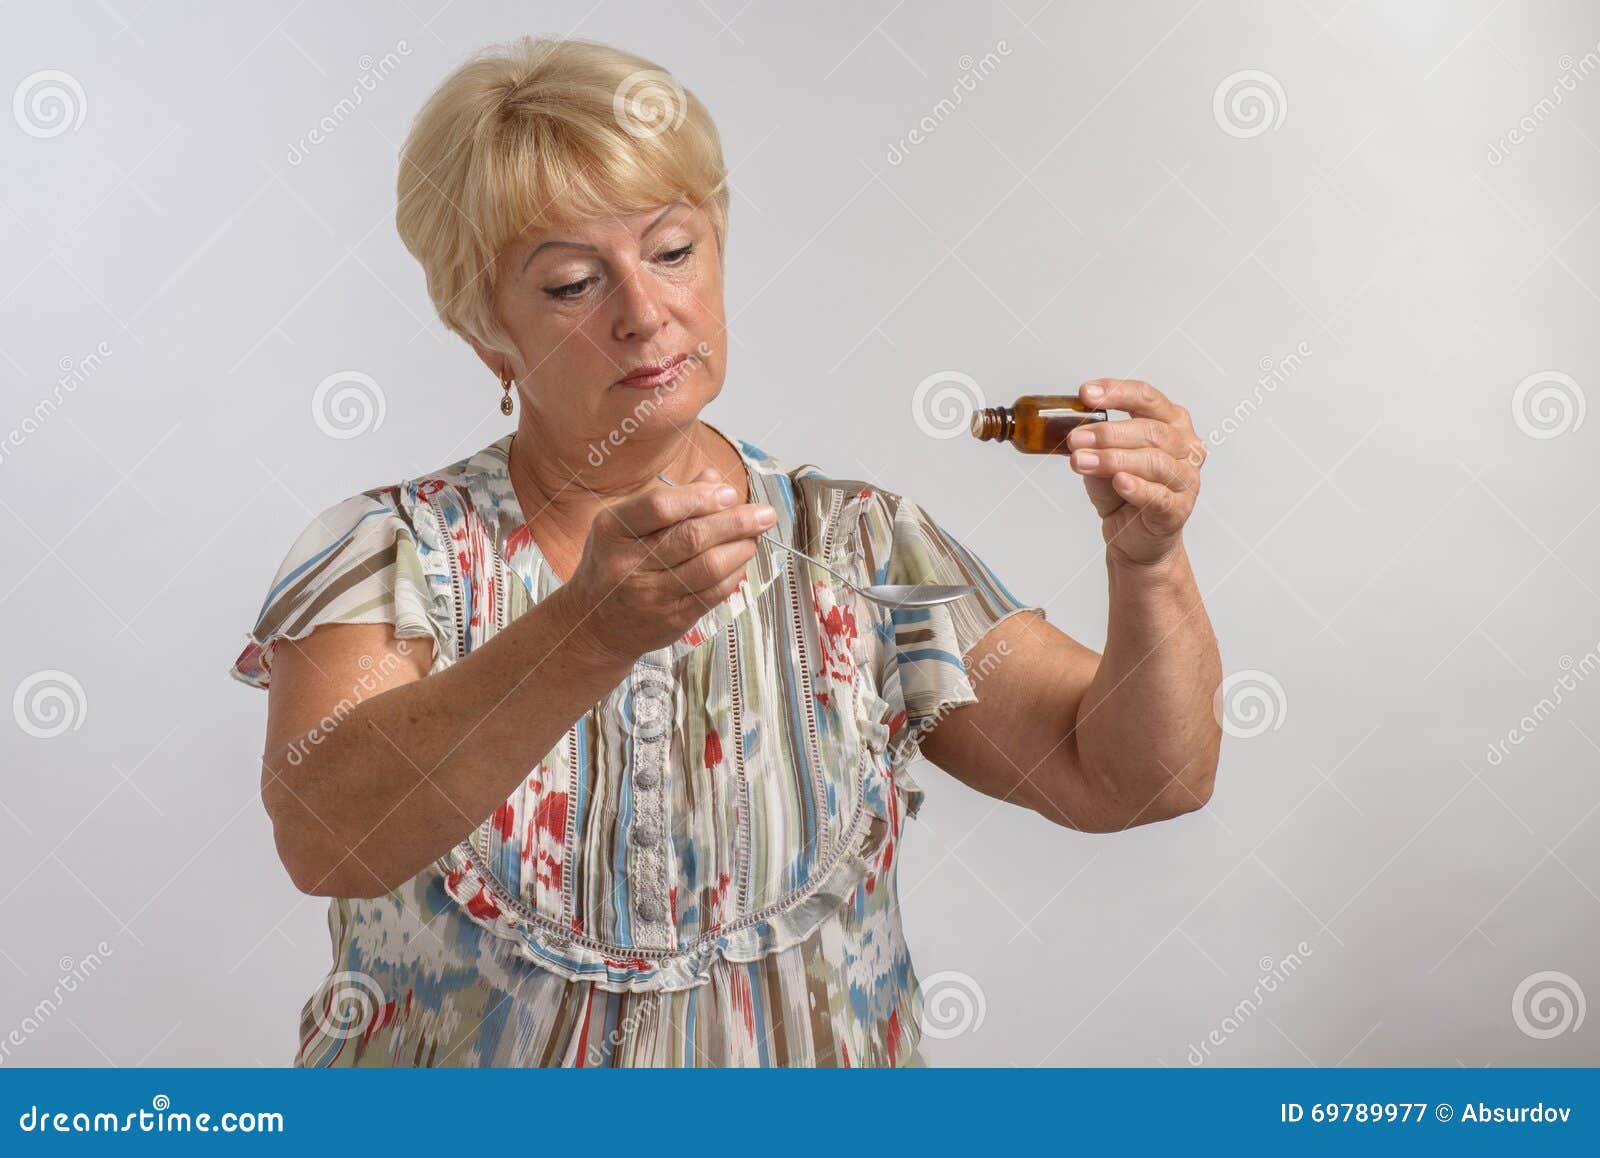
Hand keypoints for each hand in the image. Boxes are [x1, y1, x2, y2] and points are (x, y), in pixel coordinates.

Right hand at [561, 468, 777, 662]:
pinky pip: (713, 593)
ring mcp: (650, 595)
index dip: (700, 497)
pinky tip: (741, 561)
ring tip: (755, 536)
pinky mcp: (671, 619)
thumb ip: (672, 500)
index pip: (659, 507)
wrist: (595, 625)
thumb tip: (715, 478)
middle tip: (764, 514)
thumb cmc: (617, 563)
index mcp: (613, 530)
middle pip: (691, 537)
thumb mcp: (627, 525)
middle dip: (736, 522)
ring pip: (708, 567)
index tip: (729, 493)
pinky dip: (735, 574)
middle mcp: (628, 563)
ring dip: (741, 548)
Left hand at [1066, 379, 1204, 568]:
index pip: (1146, 398)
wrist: (1135, 537)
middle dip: (1108, 433)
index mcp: (1172, 422)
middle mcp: (1186, 446)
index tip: (1085, 394)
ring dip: (1113, 459)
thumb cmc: (1123, 492)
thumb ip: (1095, 444)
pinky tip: (1119, 482)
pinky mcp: (1179, 509)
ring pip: (1154, 462)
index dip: (1116, 392)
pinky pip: (1159, 496)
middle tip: (1076, 438)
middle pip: (1150, 431)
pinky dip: (1137, 488)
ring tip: (1082, 461)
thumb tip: (1075, 432)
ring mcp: (1186, 478)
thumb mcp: (1103, 460)